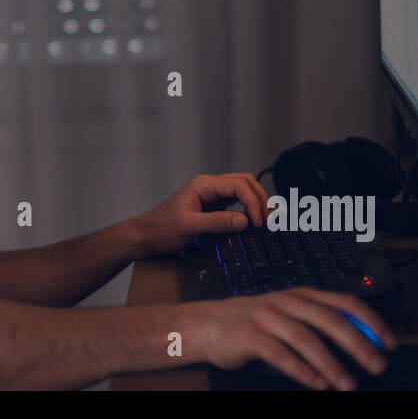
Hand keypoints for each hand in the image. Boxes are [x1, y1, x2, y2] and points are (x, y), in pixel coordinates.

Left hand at [131, 173, 268, 258]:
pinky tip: (253, 222)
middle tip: (269, 220)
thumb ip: (217, 222)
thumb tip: (244, 221)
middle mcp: (209, 186)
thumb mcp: (189, 227)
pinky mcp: (213, 206)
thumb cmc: (162, 229)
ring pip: (243, 190)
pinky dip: (248, 209)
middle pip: (245, 182)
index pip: (238, 185)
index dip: (252, 202)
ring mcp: (212, 195)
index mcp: (203, 185)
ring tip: (266, 220)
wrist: (147, 236)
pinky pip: (236, 202)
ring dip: (256, 202)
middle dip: (260, 198)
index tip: (257, 223)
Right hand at [199, 288, 396, 390]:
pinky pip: (280, 353)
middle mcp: (287, 302)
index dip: (371, 321)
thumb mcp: (291, 315)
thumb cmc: (255, 322)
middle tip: (377, 365)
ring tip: (348, 383)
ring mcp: (267, 317)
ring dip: (331, 363)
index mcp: (303, 295)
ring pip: (306, 338)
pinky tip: (317, 383)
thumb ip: (321, 324)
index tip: (390, 342)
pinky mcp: (249, 335)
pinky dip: (302, 370)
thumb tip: (361, 342)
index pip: (345, 302)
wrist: (210, 324)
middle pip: (329, 320)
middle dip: (358, 344)